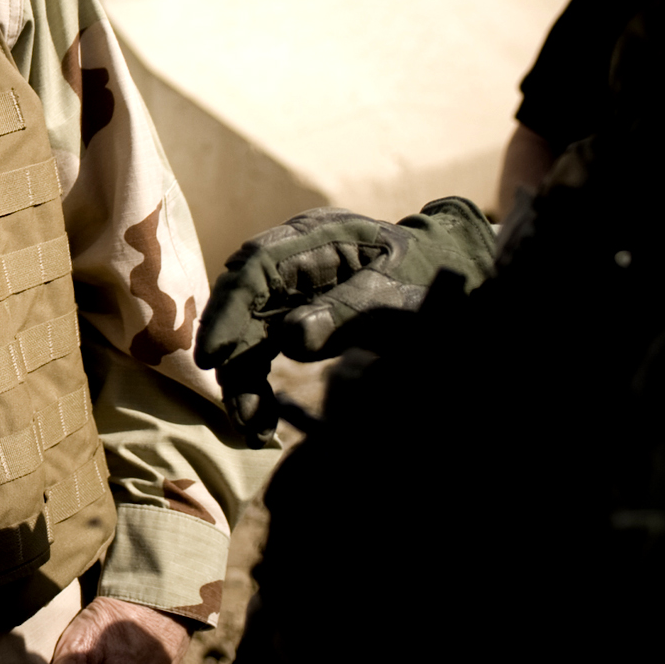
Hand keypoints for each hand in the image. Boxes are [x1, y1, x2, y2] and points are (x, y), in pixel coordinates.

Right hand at [194, 197, 496, 437]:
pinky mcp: (293, 311)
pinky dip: (256, 379)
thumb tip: (289, 340)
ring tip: (251, 425)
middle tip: (237, 409)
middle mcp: (294, 257)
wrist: (450, 274)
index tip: (214, 357)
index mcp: (318, 237)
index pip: (255, 269)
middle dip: (232, 357)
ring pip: (246, 329)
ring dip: (242, 376)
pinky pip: (261, 344)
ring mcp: (291, 284)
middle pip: (241, 303)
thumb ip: (345, 315)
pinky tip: (260, 414)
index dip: (228, 312)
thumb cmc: (428, 280)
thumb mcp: (397, 299)